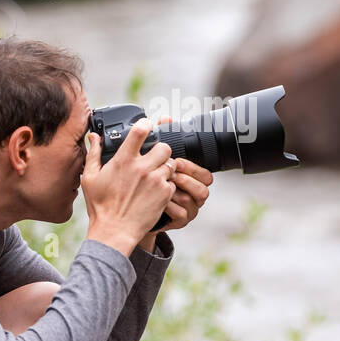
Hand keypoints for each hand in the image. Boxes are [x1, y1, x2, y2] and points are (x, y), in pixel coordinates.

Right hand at [82, 116, 176, 256]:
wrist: (114, 231)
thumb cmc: (100, 206)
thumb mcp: (90, 178)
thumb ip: (94, 154)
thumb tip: (93, 137)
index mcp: (124, 160)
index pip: (140, 130)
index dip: (146, 124)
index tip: (146, 125)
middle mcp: (142, 168)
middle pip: (164, 146)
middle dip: (161, 150)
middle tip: (154, 157)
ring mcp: (156, 181)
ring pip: (171, 164)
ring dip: (165, 167)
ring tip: (155, 175)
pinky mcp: (165, 194)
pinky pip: (172, 182)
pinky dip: (167, 184)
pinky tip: (156, 190)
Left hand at [145, 115, 212, 233]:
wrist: (134, 211)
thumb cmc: (148, 182)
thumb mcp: (156, 160)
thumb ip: (163, 139)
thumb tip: (165, 118)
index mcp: (193, 179)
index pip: (206, 173)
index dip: (193, 167)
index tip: (177, 160)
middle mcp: (195, 194)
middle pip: (205, 187)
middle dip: (188, 178)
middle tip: (171, 172)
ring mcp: (190, 209)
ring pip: (194, 200)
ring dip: (179, 191)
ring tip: (164, 186)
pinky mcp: (180, 222)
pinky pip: (181, 215)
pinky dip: (171, 207)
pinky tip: (159, 202)